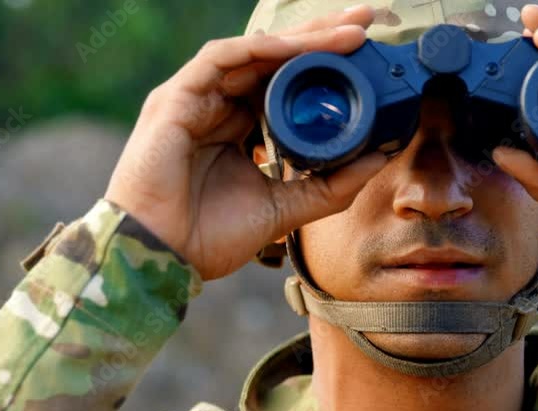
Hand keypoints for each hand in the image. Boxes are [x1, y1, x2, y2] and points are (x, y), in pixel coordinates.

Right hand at [104, 6, 387, 280]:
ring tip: (346, 33)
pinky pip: (220, 59)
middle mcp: (216, 107)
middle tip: (366, 20)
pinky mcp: (175, 99)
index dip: (323, 66)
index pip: (284, 85)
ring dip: (301, 39)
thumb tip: (377, 159)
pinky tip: (297, 48)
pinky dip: (260, 50)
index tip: (368, 58)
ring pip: (253, 52)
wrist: (160, 260)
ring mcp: (195, 100)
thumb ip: (329, 186)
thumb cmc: (207, 238)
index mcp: (237, 130)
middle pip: (274, 60)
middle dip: (320, 36)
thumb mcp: (283, 210)